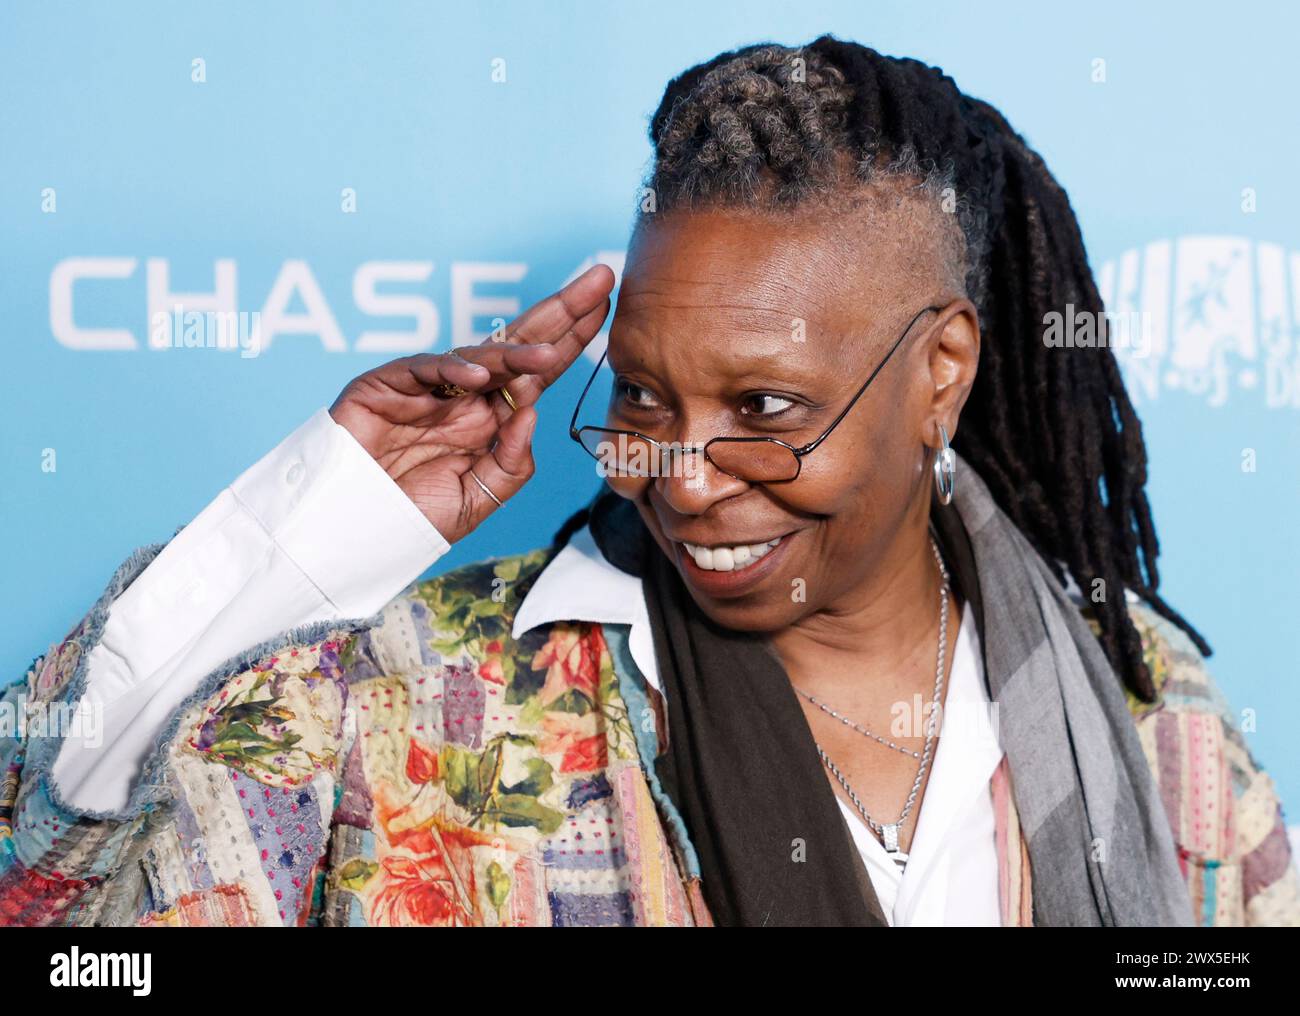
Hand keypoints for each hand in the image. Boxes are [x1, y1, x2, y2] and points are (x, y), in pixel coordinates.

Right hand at [329, 264, 614, 543]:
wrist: (352, 530)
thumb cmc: (411, 515)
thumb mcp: (479, 498)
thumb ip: (511, 462)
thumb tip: (532, 412)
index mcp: (491, 417)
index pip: (541, 371)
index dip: (573, 339)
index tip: (607, 306)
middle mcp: (465, 393)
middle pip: (521, 344)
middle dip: (561, 312)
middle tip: (598, 281)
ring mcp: (428, 385)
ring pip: (480, 355)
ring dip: (515, 352)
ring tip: (546, 354)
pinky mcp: (386, 384)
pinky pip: (424, 367)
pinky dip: (450, 369)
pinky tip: (476, 376)